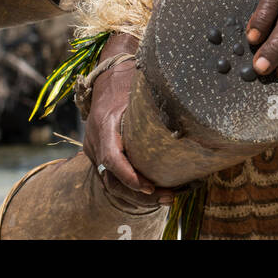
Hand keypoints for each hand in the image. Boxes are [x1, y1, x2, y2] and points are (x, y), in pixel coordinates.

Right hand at [82, 45, 175, 208]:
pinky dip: (131, 191)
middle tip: (167, 197)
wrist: (106, 79)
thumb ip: (152, 101)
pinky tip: (152, 195)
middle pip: (113, 180)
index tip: (149, 187)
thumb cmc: (126, 82)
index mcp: (104, 125)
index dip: (129, 176)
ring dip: (138, 197)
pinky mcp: (100, 157)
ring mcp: (95, 152)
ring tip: (166, 199)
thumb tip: (183, 103)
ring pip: (112, 185)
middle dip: (139, 194)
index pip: (111, 159)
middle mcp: (96, 142)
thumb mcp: (136, 88)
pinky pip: (112, 180)